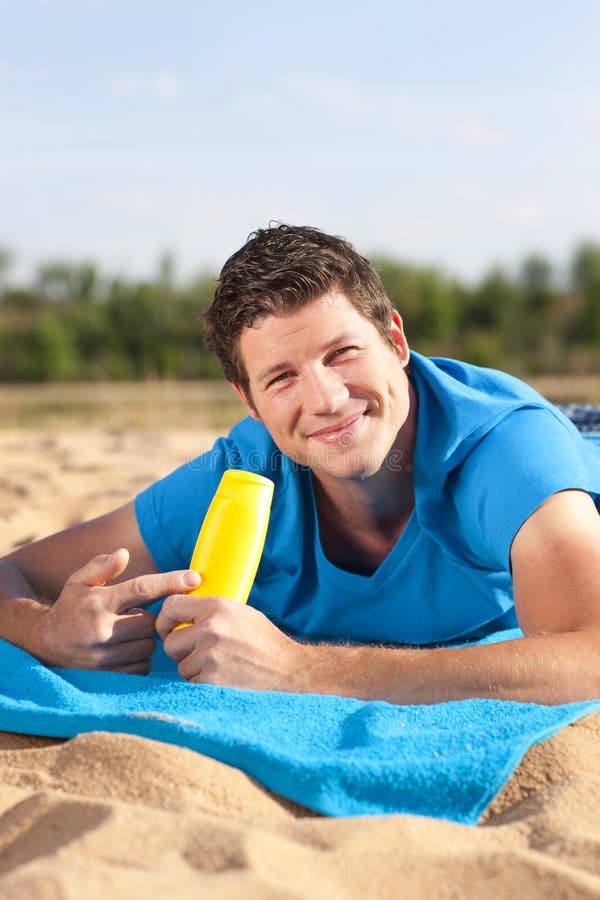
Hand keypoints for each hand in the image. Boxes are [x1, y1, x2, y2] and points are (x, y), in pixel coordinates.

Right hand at [35, 548, 200, 673]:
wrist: (44, 645)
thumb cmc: (70, 608)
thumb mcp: (79, 581)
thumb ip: (101, 566)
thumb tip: (123, 553)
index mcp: (99, 602)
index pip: (142, 589)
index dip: (171, 582)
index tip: (195, 578)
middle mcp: (101, 630)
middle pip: (150, 623)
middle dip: (149, 619)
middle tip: (133, 617)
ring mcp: (103, 657)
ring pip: (148, 647)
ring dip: (145, 640)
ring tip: (126, 635)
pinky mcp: (106, 677)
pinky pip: (141, 668)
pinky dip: (139, 660)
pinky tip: (125, 652)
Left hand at [156, 593, 303, 689]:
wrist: (289, 670)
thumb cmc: (265, 642)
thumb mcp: (242, 613)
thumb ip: (213, 611)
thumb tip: (185, 611)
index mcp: (217, 607)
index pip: (171, 605)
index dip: (166, 619)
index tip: (169, 629)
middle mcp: (211, 628)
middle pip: (170, 642)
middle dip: (180, 651)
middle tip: (198, 654)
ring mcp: (210, 654)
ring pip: (181, 666)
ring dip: (195, 670)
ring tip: (221, 667)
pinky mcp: (211, 678)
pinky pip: (192, 683)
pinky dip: (203, 685)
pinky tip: (224, 679)